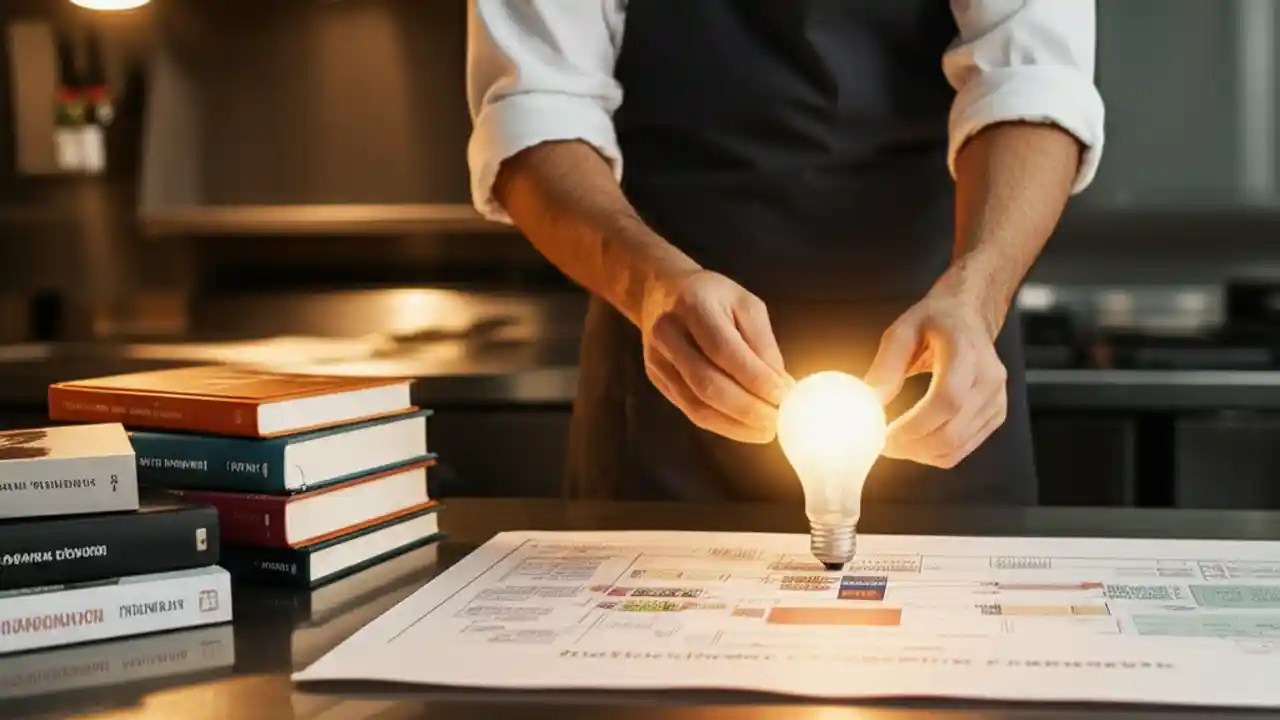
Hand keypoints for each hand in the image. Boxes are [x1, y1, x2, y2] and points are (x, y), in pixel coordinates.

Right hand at [640, 270, 792, 442]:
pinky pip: (691, 411)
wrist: (660, 293)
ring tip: (767, 430)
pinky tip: (746, 427)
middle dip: (748, 409)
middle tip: (778, 421)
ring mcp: (658, 360)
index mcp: (694, 306)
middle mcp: (668, 334)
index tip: (784, 396)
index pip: (725, 351)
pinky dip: (722, 425)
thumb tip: (780, 386)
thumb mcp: (746, 305)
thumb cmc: (712, 296)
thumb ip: (763, 344)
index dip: (756, 379)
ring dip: (736, 425)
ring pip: (697, 405)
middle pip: (708, 384)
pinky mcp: (657, 379)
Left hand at [863, 288, 1007, 467]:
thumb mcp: (902, 331)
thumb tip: (872, 404)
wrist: (969, 316)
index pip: (946, 400)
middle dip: (912, 447)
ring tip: (896, 442)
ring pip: (957, 448)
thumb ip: (886, 366)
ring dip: (921, 454)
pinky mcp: (996, 414)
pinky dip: (936, 453)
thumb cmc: (935, 320)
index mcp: (965, 353)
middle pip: (952, 432)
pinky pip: (964, 449)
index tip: (885, 434)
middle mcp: (988, 379)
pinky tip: (917, 440)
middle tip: (883, 445)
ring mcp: (996, 399)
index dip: (914, 426)